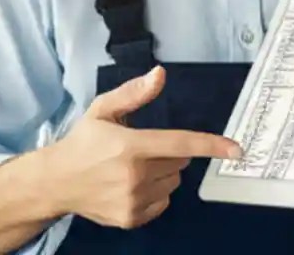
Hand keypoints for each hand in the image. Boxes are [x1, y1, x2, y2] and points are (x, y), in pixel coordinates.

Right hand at [45, 66, 241, 229]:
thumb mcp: (102, 110)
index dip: (212, 146)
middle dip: (169, 154)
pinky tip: (130, 186)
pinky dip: (156, 193)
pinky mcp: (131, 218)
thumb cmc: (83, 142)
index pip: (181, 144)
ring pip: (174, 183)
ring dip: (163, 174)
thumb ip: (133, 93)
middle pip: (180, 163)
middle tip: (142, 149)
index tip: (237, 149)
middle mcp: (135, 176)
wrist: (56, 182)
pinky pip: (164, 202)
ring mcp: (133, 201)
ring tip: (133, 168)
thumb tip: (160, 74)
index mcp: (130, 146)